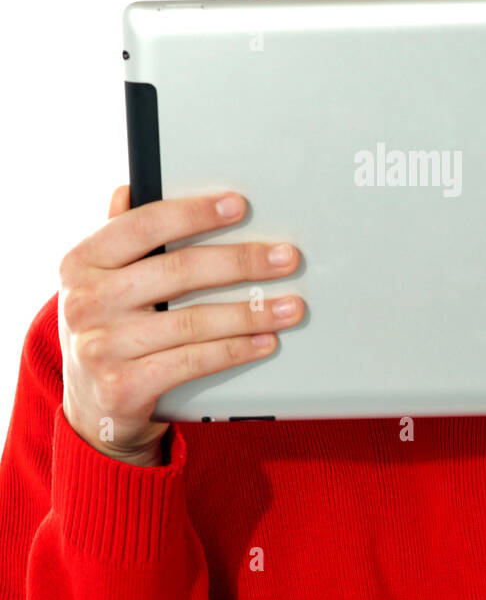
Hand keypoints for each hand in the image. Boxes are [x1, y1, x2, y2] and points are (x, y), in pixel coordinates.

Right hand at [59, 185, 303, 460]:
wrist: (91, 408)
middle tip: (285, 258)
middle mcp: (85, 302)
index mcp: (82, 262)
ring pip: (193, 321)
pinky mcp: (123, 387)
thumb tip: (131, 190)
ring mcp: (102, 347)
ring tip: (289, 305)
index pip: (143, 225)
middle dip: (241, 262)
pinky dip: (235, 350)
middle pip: (178, 271)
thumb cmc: (108, 329)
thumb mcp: (101, 281)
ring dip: (250, 312)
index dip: (195, 213)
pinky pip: (193, 362)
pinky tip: (264, 341)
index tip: (239, 205)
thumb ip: (118, 238)